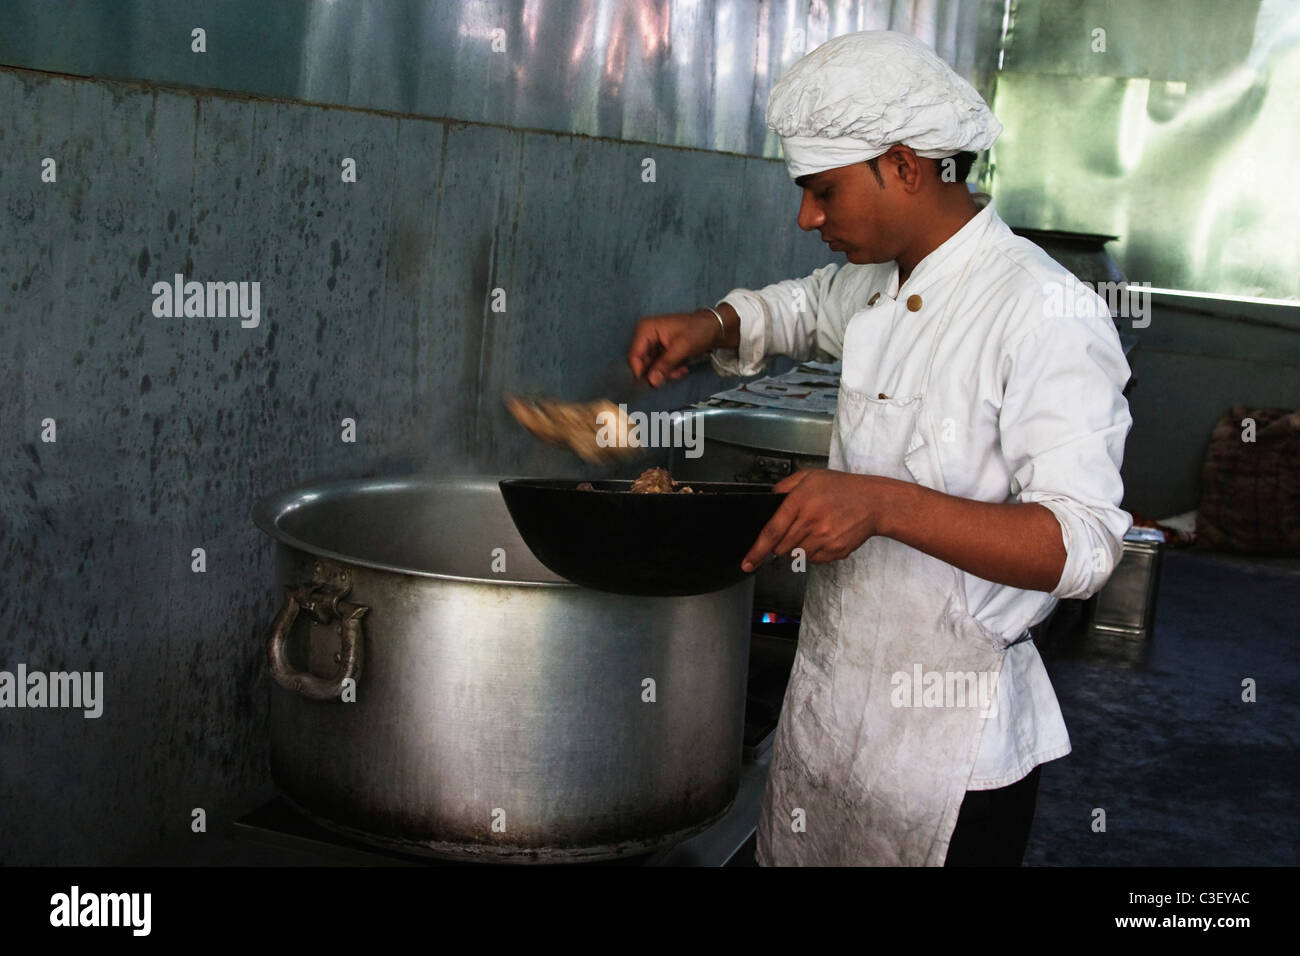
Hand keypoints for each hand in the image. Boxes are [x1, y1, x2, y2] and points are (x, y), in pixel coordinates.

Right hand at [627, 311, 719, 385]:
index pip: (634, 355)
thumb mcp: (681, 349)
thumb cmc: (697, 332)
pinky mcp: (660, 348)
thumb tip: (652, 382)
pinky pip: (659, 364)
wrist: (713, 327)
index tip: (653, 384)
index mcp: (646, 329)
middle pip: (642, 362)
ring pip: (651, 366)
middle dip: (658, 372)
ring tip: (681, 370)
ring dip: (666, 372)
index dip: (641, 372)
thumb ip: (665, 365)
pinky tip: (681, 368)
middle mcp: (645, 334)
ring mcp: (652, 342)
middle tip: (674, 375)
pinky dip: (669, 369)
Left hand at [741, 469, 886, 570]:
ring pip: (797, 555)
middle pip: (782, 547)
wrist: (874, 502)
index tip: (747, 563)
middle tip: (797, 527)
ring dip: (799, 546)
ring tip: (815, 528)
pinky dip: (814, 551)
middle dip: (781, 542)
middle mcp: (811, 522)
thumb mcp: (810, 476)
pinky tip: (825, 535)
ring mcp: (824, 539)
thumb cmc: (842, 488)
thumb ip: (785, 487)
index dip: (757, 551)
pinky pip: (814, 559)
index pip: (772, 531)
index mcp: (801, 502)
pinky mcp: (835, 551)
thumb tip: (770, 500)